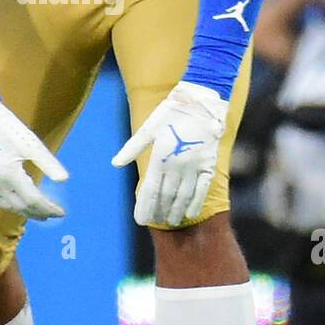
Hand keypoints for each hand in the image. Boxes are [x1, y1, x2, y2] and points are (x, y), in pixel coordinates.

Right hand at [0, 101, 67, 219]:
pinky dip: (10, 207)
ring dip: (25, 212)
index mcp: (11, 174)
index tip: (61, 212)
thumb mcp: (31, 144)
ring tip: (38, 214)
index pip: (34, 200)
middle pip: (22, 206)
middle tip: (53, 215)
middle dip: (39, 213)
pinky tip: (17, 206)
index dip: (49, 208)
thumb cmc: (7, 129)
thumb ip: (48, 163)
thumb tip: (64, 180)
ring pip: (8, 207)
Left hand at [112, 80, 227, 226]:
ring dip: (176, 210)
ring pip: (184, 195)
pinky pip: (202, 189)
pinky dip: (196, 202)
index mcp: (160, 155)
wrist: (201, 101)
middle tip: (154, 222)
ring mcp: (194, 165)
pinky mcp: (209, 164)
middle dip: (159, 211)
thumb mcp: (148, 128)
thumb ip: (132, 148)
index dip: (145, 206)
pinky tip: (190, 213)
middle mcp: (177, 164)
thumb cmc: (171, 113)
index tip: (140, 220)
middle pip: (166, 195)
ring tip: (171, 222)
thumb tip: (115, 164)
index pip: (151, 189)